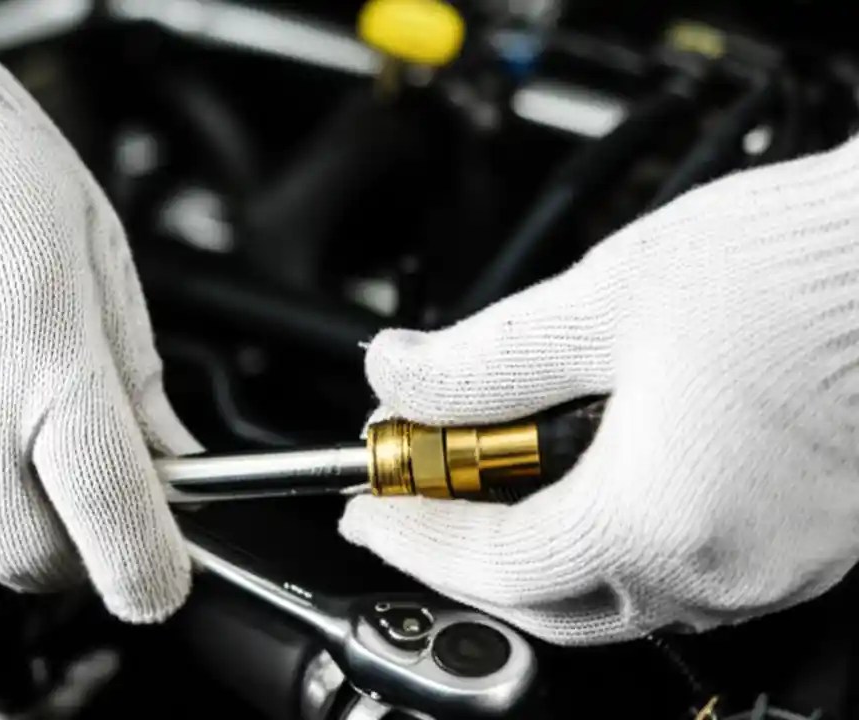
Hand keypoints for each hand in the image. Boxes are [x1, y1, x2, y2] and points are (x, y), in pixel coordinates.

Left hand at [341, 137, 858, 644]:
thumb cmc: (799, 272)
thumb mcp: (605, 300)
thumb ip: (485, 359)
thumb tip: (402, 377)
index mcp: (664, 519)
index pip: (494, 564)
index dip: (413, 536)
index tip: (367, 506)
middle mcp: (725, 568)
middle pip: (546, 600)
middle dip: (462, 556)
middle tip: (412, 496)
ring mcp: (774, 565)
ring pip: (612, 594)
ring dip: (534, 549)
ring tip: (485, 476)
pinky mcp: (804, 541)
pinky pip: (678, 572)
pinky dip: (606, 540)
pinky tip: (583, 477)